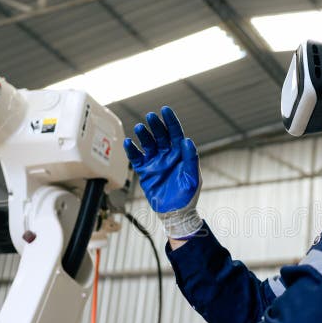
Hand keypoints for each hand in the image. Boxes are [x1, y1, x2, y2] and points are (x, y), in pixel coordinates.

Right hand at [124, 106, 202, 238]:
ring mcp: (155, 162)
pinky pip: (136, 158)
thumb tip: (187, 141)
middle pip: (160, 135)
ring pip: (148, 144)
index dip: (170, 121)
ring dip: (143, 135)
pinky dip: (132, 150)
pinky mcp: (144, 171)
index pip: (175, 133)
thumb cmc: (187, 196)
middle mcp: (167, 155)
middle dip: (155, 125)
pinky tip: (128, 143)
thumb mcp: (193, 178)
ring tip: (139, 128)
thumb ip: (191, 159)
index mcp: (180, 154)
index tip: (165, 110)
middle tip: (150, 117)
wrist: (175, 212)